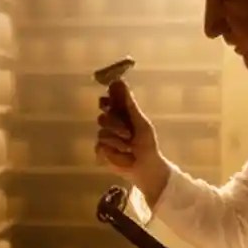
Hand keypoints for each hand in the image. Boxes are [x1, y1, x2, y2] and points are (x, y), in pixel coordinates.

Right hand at [95, 80, 167, 198]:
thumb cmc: (147, 144)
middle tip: (128, 133)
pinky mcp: (101, 152)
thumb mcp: (140, 122)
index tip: (108, 102)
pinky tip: (122, 156)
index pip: (107, 101)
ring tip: (129, 148)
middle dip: (116, 125)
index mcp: (121, 114)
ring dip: (117, 141)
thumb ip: (129, 104)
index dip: (107, 101)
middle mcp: (111, 124)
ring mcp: (104, 138)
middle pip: (103, 117)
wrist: (146, 167)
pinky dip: (113, 151)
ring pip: (103, 133)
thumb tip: (119, 81)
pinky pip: (100, 146)